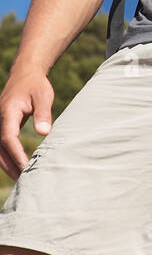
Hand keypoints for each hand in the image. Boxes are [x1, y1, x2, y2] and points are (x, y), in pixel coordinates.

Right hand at [0, 64, 53, 178]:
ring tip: (21, 178)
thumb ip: (43, 113)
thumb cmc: (36, 85)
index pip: (8, 137)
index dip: (16, 153)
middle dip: (10, 164)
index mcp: (8, 112)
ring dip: (8, 164)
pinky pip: (1, 145)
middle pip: (0, 148)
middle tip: (24, 180)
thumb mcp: (44, 95)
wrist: (25, 74)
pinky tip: (17, 167)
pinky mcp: (2, 126)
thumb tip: (44, 132)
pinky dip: (7, 157)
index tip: (26, 166)